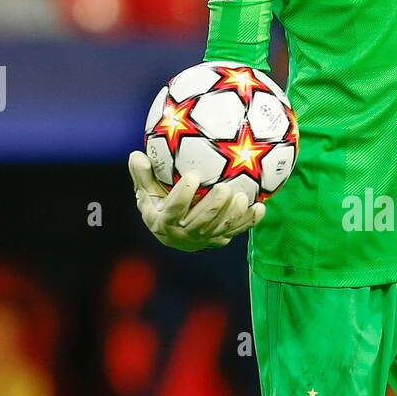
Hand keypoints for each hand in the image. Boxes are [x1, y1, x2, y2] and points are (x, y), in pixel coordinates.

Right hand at [128, 151, 264, 251]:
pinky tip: (260, 207)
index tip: (192, 176)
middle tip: (223, 187)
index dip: (183, 195)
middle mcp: (185, 235)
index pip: (174, 210)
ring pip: (221, 228)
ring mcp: (205, 239)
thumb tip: (136, 155)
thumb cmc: (158, 205)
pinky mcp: (220, 239)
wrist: (173, 234)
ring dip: (233, 214)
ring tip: (241, 196)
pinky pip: (237, 231)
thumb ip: (142, 175)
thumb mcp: (145, 192)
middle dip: (214, 206)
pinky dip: (249, 221)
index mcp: (164, 223)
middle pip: (202, 222)